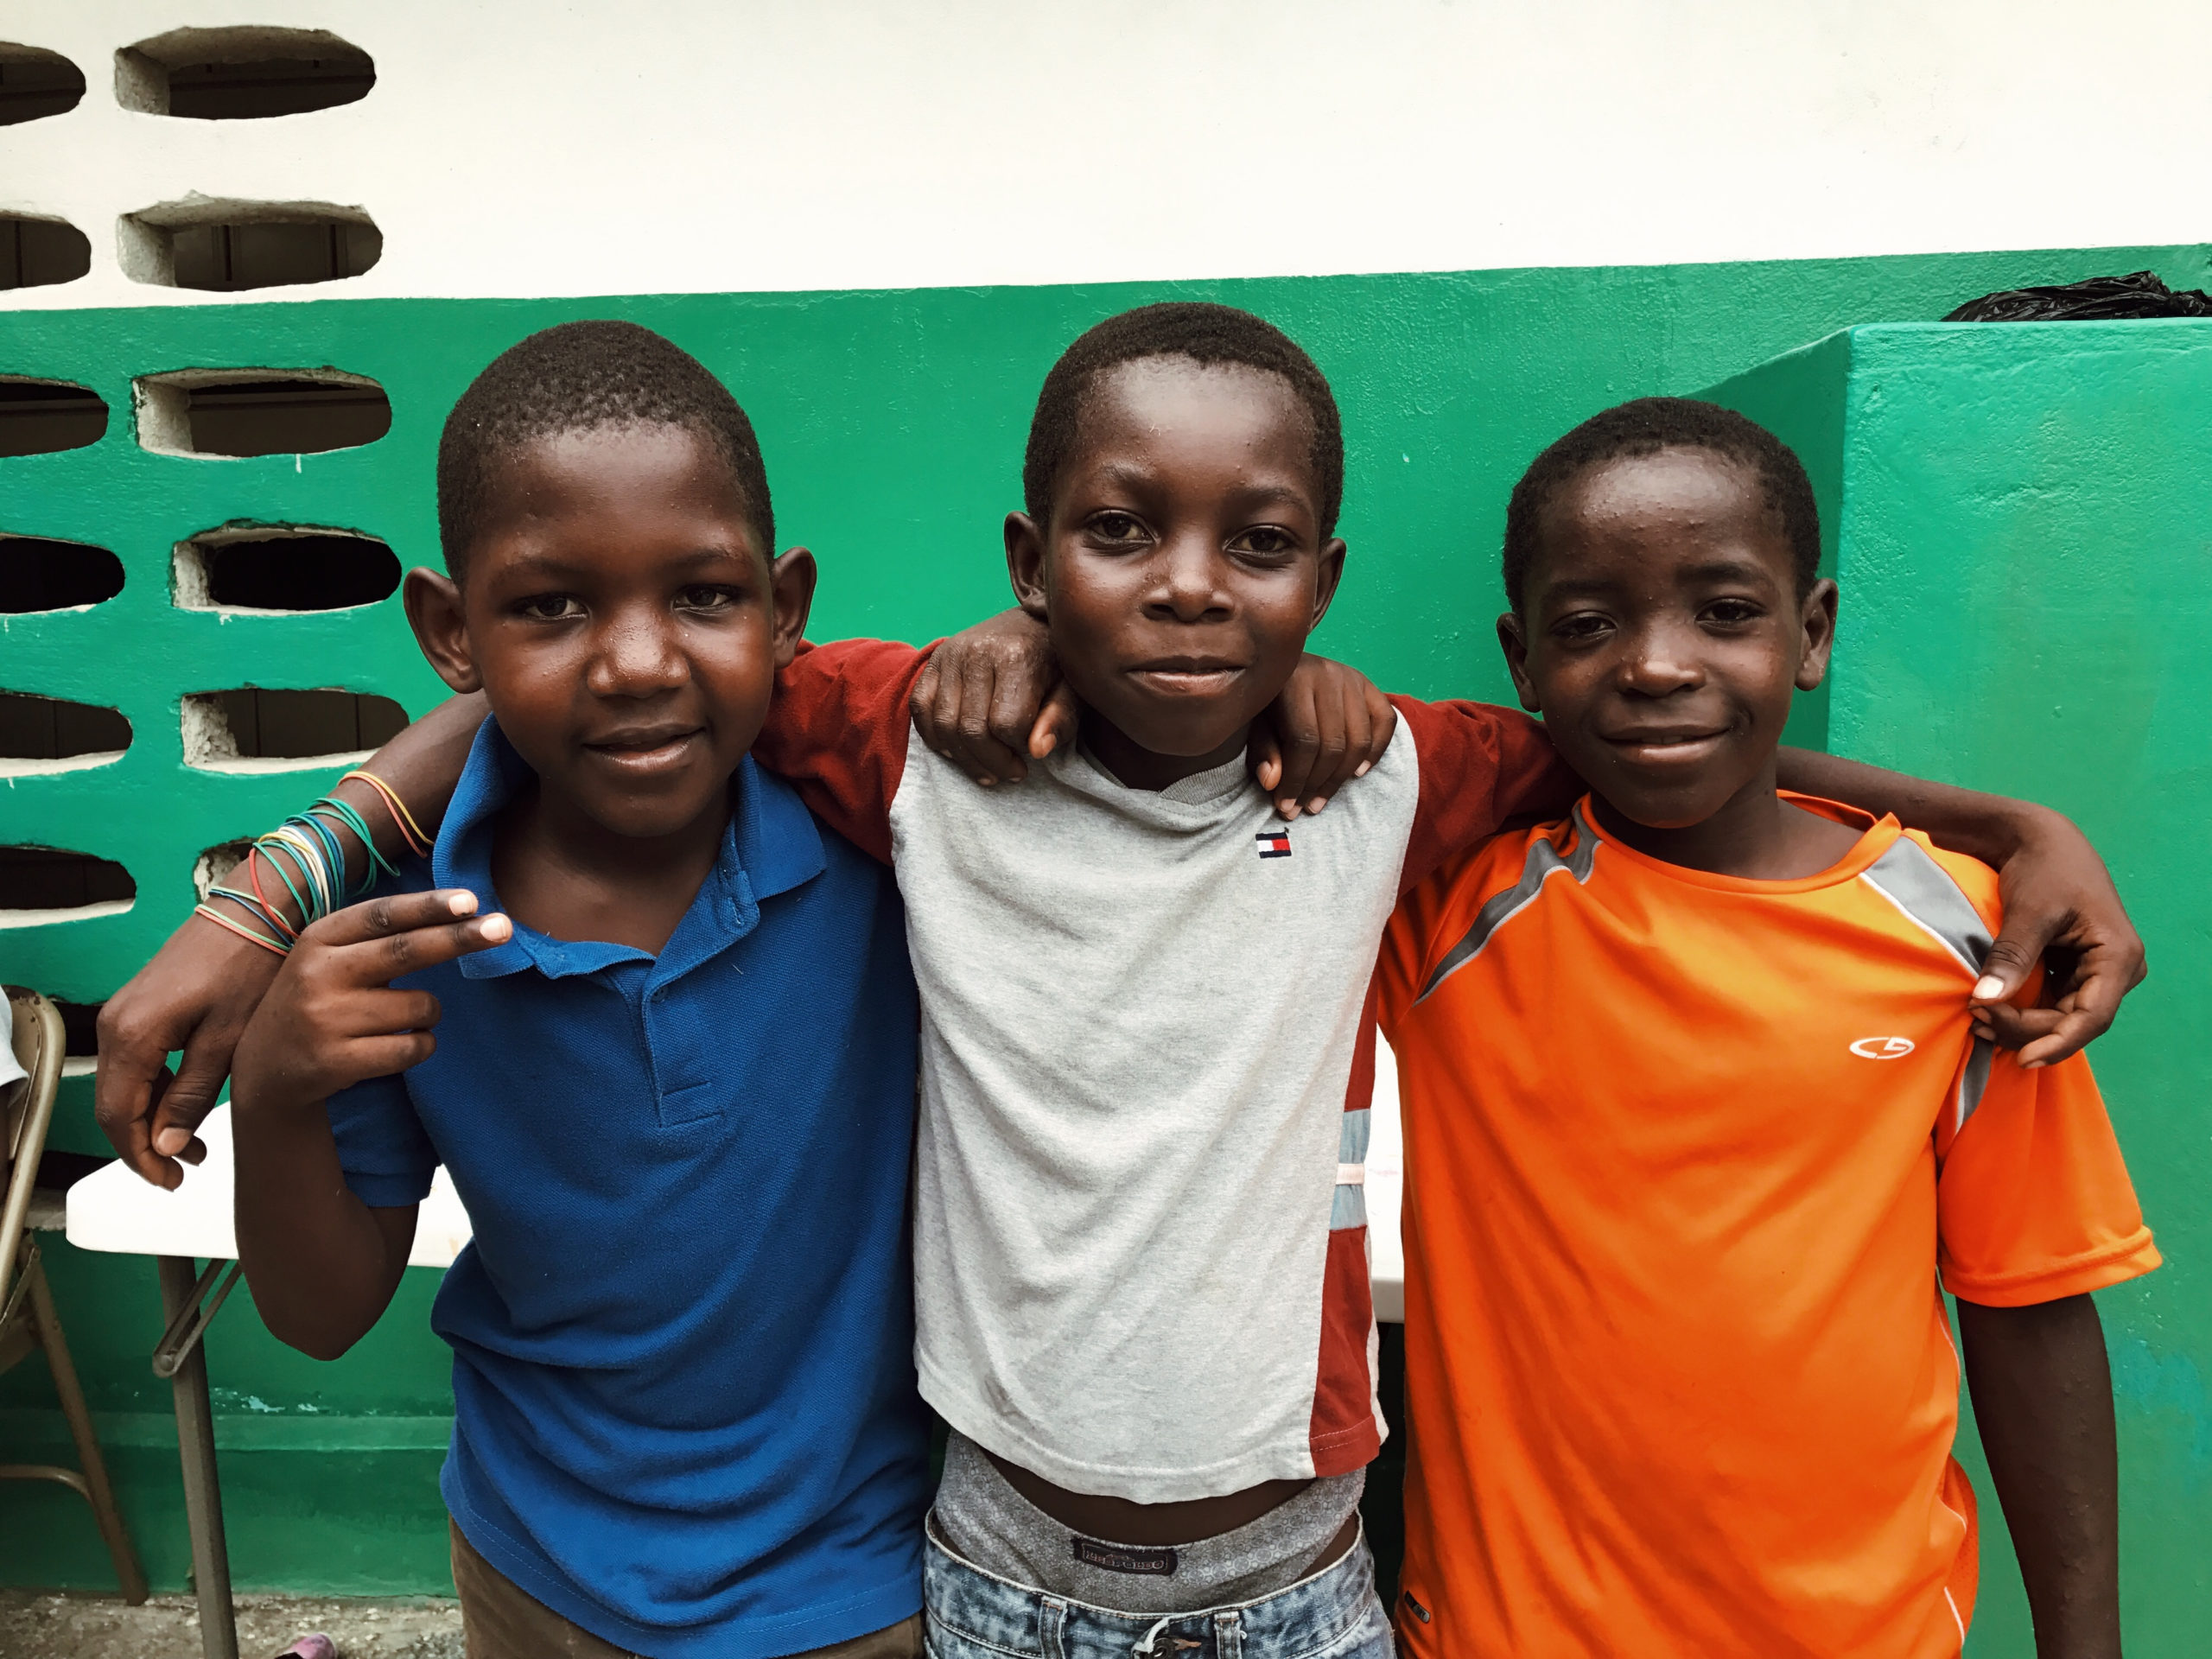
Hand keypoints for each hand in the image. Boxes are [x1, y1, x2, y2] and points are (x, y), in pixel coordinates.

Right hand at [96, 916, 287, 1188]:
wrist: (255, 910)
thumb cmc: (248, 965)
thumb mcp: (227, 1039)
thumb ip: (194, 1094)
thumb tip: (165, 1145)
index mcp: (132, 1035)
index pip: (119, 1117)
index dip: (141, 1157)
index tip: (170, 1181)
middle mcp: (116, 1024)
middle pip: (115, 1105)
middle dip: (145, 1144)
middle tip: (184, 1171)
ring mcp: (125, 1013)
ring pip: (125, 1085)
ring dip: (153, 1120)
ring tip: (195, 1145)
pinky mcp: (141, 1006)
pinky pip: (137, 1063)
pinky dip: (158, 1091)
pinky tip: (189, 1103)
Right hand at [231, 891, 511, 1119]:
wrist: (265, 1067)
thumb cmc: (317, 999)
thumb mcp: (329, 957)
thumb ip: (379, 937)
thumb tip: (461, 912)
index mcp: (319, 939)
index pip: (383, 916)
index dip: (429, 907)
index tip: (471, 900)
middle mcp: (319, 974)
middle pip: (406, 951)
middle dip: (460, 938)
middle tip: (503, 928)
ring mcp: (326, 1019)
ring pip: (420, 1007)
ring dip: (428, 1013)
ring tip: (397, 1020)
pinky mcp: (337, 1061)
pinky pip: (412, 1048)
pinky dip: (420, 1046)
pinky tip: (394, 1046)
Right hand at [909, 609, 1075, 785]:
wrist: (1031, 623)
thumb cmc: (1055, 664)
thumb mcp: (1071, 690)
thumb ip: (1059, 720)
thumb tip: (1037, 751)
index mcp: (1017, 656)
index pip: (1007, 724)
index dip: (1018, 751)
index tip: (1030, 755)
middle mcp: (978, 651)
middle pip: (972, 729)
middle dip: (991, 762)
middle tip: (1009, 773)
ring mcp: (951, 654)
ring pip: (944, 725)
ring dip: (964, 759)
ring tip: (986, 769)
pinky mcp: (934, 660)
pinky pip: (921, 708)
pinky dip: (934, 737)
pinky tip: (957, 751)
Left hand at [1251, 654, 1398, 819]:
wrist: (1282, 666)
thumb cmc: (1266, 700)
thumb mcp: (1254, 723)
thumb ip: (1262, 751)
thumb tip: (1272, 783)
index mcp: (1292, 679)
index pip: (1304, 740)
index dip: (1296, 779)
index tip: (1285, 806)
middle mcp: (1327, 674)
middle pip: (1334, 744)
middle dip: (1317, 784)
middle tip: (1303, 808)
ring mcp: (1352, 678)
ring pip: (1359, 740)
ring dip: (1341, 778)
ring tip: (1321, 799)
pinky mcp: (1369, 685)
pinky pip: (1386, 722)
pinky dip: (1376, 751)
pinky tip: (1357, 773)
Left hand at [1970, 808, 2145, 1067]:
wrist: (2039, 838)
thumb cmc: (2044, 867)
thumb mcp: (2029, 911)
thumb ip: (2012, 956)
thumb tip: (1986, 998)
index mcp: (2119, 957)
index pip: (2093, 1017)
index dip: (2058, 1043)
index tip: (2024, 1058)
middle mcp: (2114, 971)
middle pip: (2072, 1021)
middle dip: (2026, 1029)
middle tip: (1977, 1021)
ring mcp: (2094, 973)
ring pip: (2059, 1017)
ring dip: (2019, 1024)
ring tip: (1976, 1020)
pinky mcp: (2071, 970)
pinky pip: (2048, 1003)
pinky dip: (2019, 1010)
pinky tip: (1987, 1012)